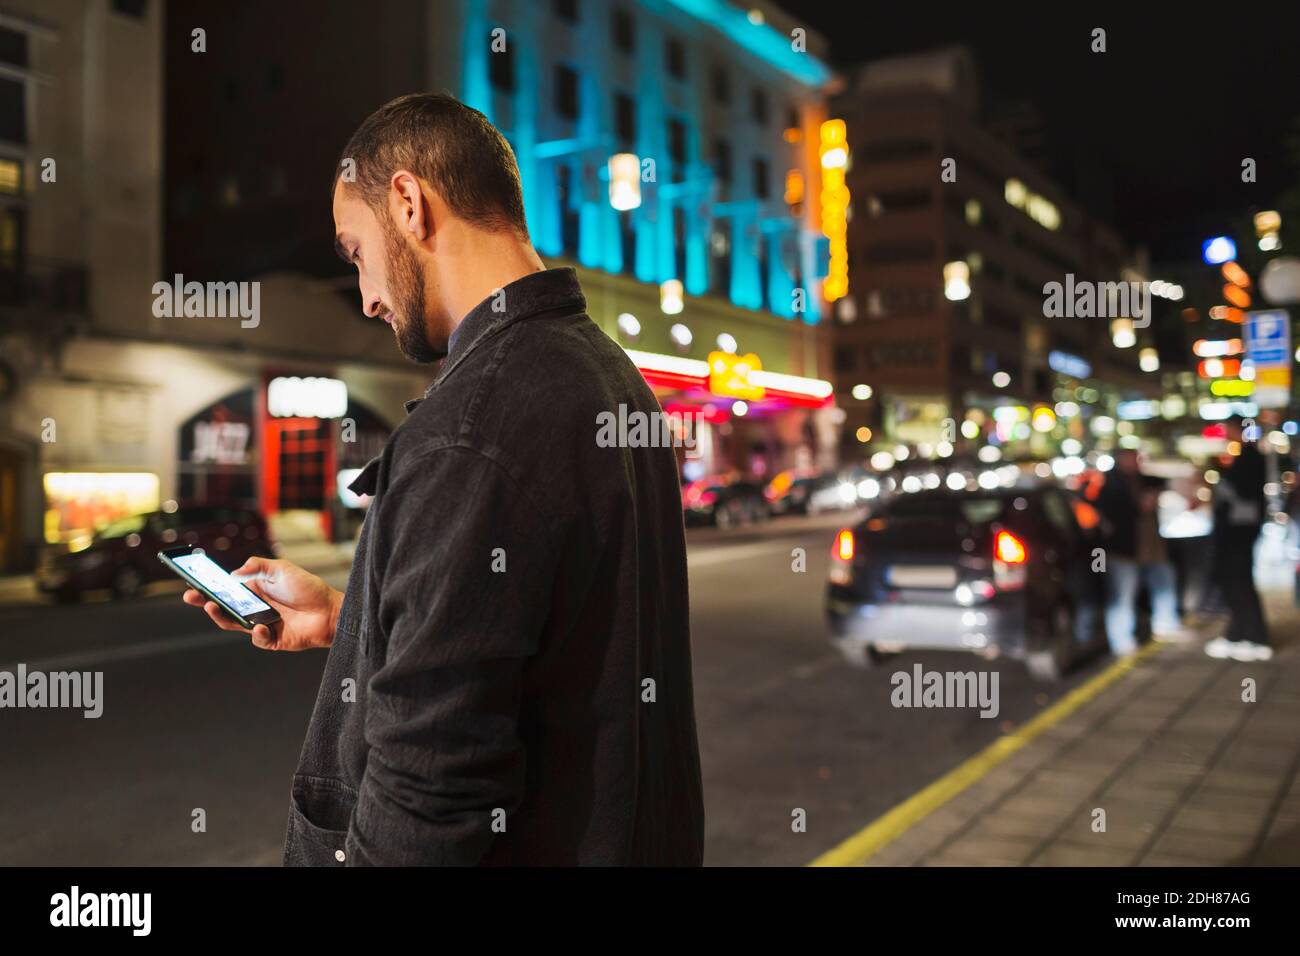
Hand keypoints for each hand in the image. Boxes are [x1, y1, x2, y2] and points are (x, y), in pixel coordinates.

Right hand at [182, 556, 340, 650]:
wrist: (331, 610)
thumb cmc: (308, 588)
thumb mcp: (281, 569)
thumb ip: (258, 566)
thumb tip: (233, 573)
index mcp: (255, 590)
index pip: (226, 590)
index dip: (209, 588)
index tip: (192, 583)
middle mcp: (255, 608)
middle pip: (224, 607)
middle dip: (205, 601)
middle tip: (191, 596)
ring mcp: (262, 624)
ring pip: (234, 624)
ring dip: (220, 616)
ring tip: (212, 606)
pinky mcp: (272, 640)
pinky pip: (258, 639)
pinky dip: (256, 633)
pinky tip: (260, 626)